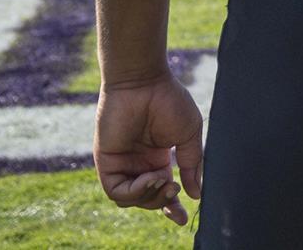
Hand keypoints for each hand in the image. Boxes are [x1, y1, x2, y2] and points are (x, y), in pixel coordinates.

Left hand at [94, 74, 203, 226]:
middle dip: (163, 202)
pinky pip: (117, 191)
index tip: (183, 219)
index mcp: (157, 158)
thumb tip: (196, 193)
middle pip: (146, 199)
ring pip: (131, 200)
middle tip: (175, 188)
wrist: (144, 82)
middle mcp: (137, 164)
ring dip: (150, 197)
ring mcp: (121, 164)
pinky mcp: (106, 163)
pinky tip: (151, 178)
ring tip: (164, 180)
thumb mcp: (188, 136)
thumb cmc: (168, 101)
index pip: (162, 191)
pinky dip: (136, 191)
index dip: (171, 207)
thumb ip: (191, 164)